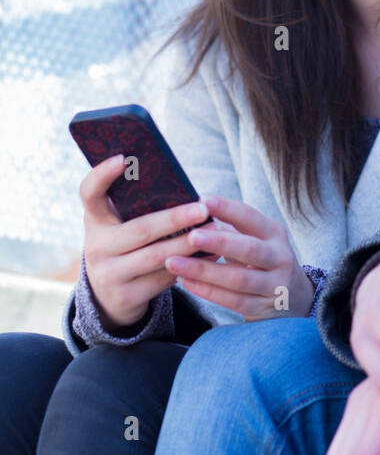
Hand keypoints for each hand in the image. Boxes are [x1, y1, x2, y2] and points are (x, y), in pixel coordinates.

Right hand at [81, 154, 215, 330]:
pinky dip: (188, 266)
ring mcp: (109, 274)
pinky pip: (163, 279)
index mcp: (95, 220)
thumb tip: (179, 183)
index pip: (89, 193)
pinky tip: (209, 256)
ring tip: (214, 231)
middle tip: (203, 209)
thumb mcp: (119, 225)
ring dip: (188, 244)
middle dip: (175, 218)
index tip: (123, 158)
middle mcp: (97, 247)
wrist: (108, 297)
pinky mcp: (126, 297)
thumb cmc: (124, 246)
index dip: (102, 175)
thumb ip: (136, 206)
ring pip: (156, 256)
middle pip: (140, 229)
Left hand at [164, 195, 312, 319]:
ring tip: (174, 262)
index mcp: (274, 233)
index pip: (250, 217)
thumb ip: (230, 229)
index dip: (227, 208)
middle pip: (248, 249)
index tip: (202, 200)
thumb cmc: (263, 261)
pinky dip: (208, 291)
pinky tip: (186, 283)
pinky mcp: (263, 309)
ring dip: (204, 271)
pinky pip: (233, 301)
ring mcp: (274, 285)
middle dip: (218, 242)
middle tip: (190, 236)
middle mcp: (279, 257)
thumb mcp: (257, 240)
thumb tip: (192, 212)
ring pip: (238, 278)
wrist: (295, 299)